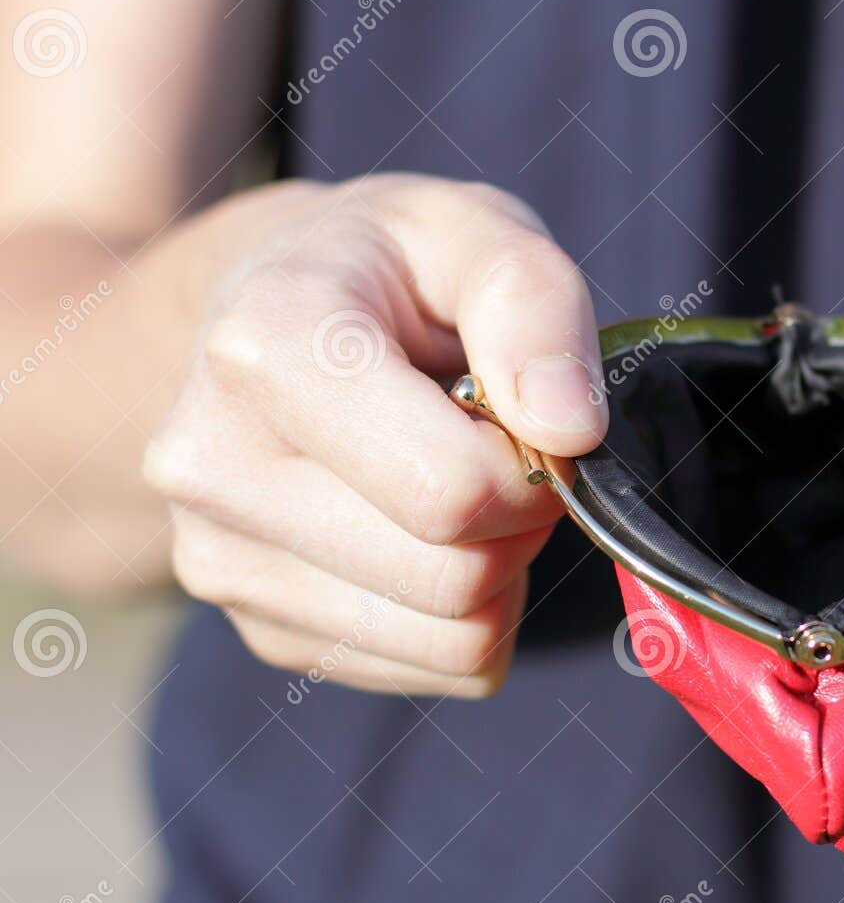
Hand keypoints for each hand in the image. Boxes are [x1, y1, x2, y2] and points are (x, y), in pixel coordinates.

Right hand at [144, 174, 606, 695]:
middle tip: (504, 448)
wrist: (261, 315)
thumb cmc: (387, 272)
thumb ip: (534, 306)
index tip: (521, 413)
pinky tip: (427, 531)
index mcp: (263, 348)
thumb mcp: (471, 232)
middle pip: (456, 578)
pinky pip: (436, 670)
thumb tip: (571, 431)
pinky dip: (469, 613)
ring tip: (462, 480)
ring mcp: (222, 562)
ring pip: (452, 638)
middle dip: (520, 520)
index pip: (449, 491)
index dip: (528, 464)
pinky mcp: (263, 628)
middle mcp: (214, 466)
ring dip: (501, 569)